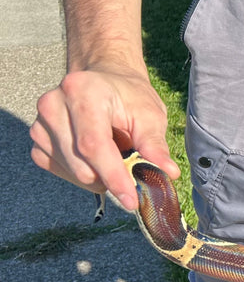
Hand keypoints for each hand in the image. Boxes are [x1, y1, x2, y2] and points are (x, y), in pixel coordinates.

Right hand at [29, 62, 178, 210]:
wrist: (104, 82)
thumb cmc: (128, 97)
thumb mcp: (149, 114)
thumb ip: (155, 144)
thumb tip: (168, 172)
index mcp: (83, 91)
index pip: (94, 145)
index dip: (114, 176)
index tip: (131, 199)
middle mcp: (54, 105)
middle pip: (82, 164)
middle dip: (111, 177)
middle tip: (131, 166)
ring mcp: (40, 123)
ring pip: (72, 172)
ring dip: (98, 175)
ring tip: (113, 151)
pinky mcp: (37, 139)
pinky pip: (60, 171)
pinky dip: (82, 173)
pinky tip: (95, 157)